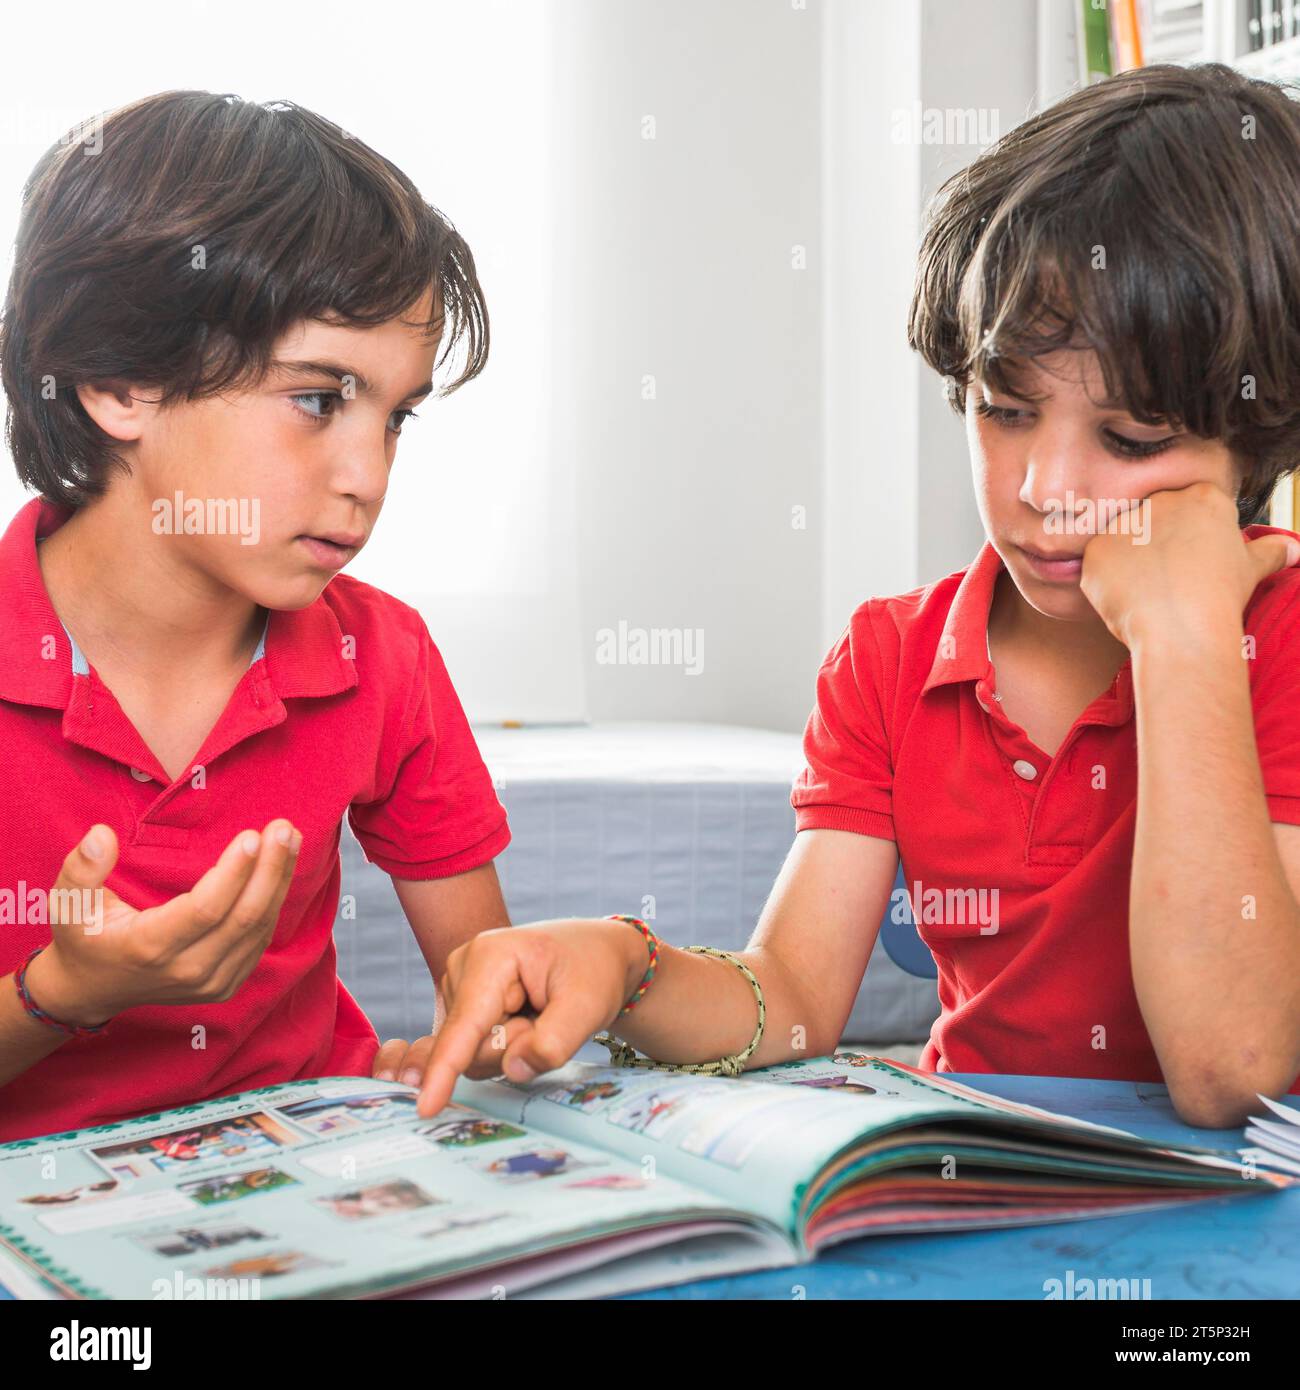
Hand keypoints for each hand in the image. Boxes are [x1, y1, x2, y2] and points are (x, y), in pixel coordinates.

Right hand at [26, 819, 302, 1028]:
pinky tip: (280, 868)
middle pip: (244, 918)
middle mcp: (187, 971)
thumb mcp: (68, 904)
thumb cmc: (84, 937)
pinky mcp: (226, 984)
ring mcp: (211, 983)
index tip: (252, 835)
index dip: (234, 873)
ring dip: (279, 881)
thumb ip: (81, 869)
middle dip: (270, 869)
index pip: (206, 909)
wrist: (93, 990)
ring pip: (260, 929)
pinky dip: (275, 902)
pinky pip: (260, 940)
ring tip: (289, 839)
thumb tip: (102, 835)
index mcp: (150, 947)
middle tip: (284, 828)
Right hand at [409, 919, 648, 1118]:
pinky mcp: (460, 1005)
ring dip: (510, 1046)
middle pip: (468, 1047)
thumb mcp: (588, 1006)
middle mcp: (462, 968)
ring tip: (538, 1014)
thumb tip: (513, 1070)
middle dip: (511, 1047)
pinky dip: (500, 1045)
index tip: (425, 1107)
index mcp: (489, 957)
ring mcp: (458, 987)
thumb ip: (553, 1042)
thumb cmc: (592, 971)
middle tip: (546, 1016)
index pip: (464, 1027)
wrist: (596, 954)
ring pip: (470, 1053)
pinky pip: (471, 1049)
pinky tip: (519, 1022)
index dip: (444, 1069)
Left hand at [1078, 482, 1299, 649]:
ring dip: (1131, 563)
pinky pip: (1098, 564)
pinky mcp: (1096, 550)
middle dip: (1157, 546)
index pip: (1190, 508)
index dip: (1190, 539)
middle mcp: (1160, 501)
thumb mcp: (1253, 568)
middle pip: (1153, 521)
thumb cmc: (1221, 597)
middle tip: (1169, 580)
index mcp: (1202, 497)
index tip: (1193, 562)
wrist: (1181, 627)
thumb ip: (1271, 551)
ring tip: (1149, 592)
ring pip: (1124, 541)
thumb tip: (1293, 549)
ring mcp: (1124, 524)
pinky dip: (1108, 583)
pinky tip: (1128, 599)